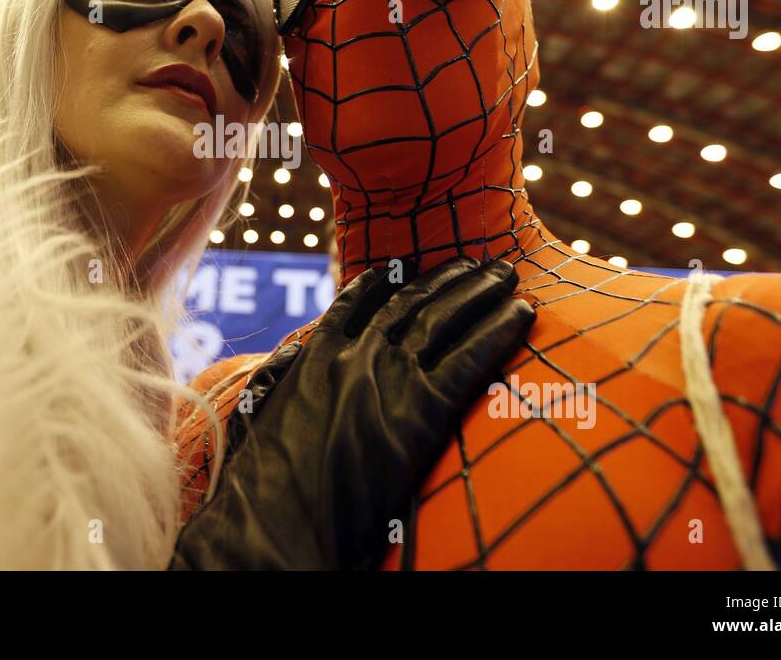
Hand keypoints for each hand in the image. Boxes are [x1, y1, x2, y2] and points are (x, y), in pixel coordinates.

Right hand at [169, 257, 534, 569]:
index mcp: (314, 356)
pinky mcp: (422, 409)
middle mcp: (355, 355)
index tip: (406, 264)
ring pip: (445, 321)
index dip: (386, 282)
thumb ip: (280, 383)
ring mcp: (389, 378)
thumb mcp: (258, 419)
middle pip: (411, 304)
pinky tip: (521, 314)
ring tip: (505, 274)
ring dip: (479, 293)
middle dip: (448, 279)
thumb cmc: (261, 486)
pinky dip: (499, 332)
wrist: (279, 520)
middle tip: (476, 262)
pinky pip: (471, 360)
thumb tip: (291, 361)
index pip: (357, 304)